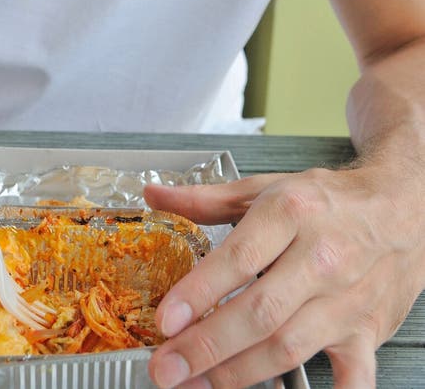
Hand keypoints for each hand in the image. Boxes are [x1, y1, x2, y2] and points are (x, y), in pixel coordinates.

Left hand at [145, 167, 424, 387]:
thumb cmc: (329, 200)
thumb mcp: (265, 187)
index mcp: (290, 212)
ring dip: (239, 373)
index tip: (166, 319)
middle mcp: (321, 257)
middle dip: (207, 346)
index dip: (198, 293)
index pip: (238, 259)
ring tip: (198, 383)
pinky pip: (353, 380)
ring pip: (289, 347)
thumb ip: (207, 198)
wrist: (401, 209)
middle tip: (167, 368)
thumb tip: (156, 194)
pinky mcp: (366, 332)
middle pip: (260, 312)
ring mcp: (345, 300)